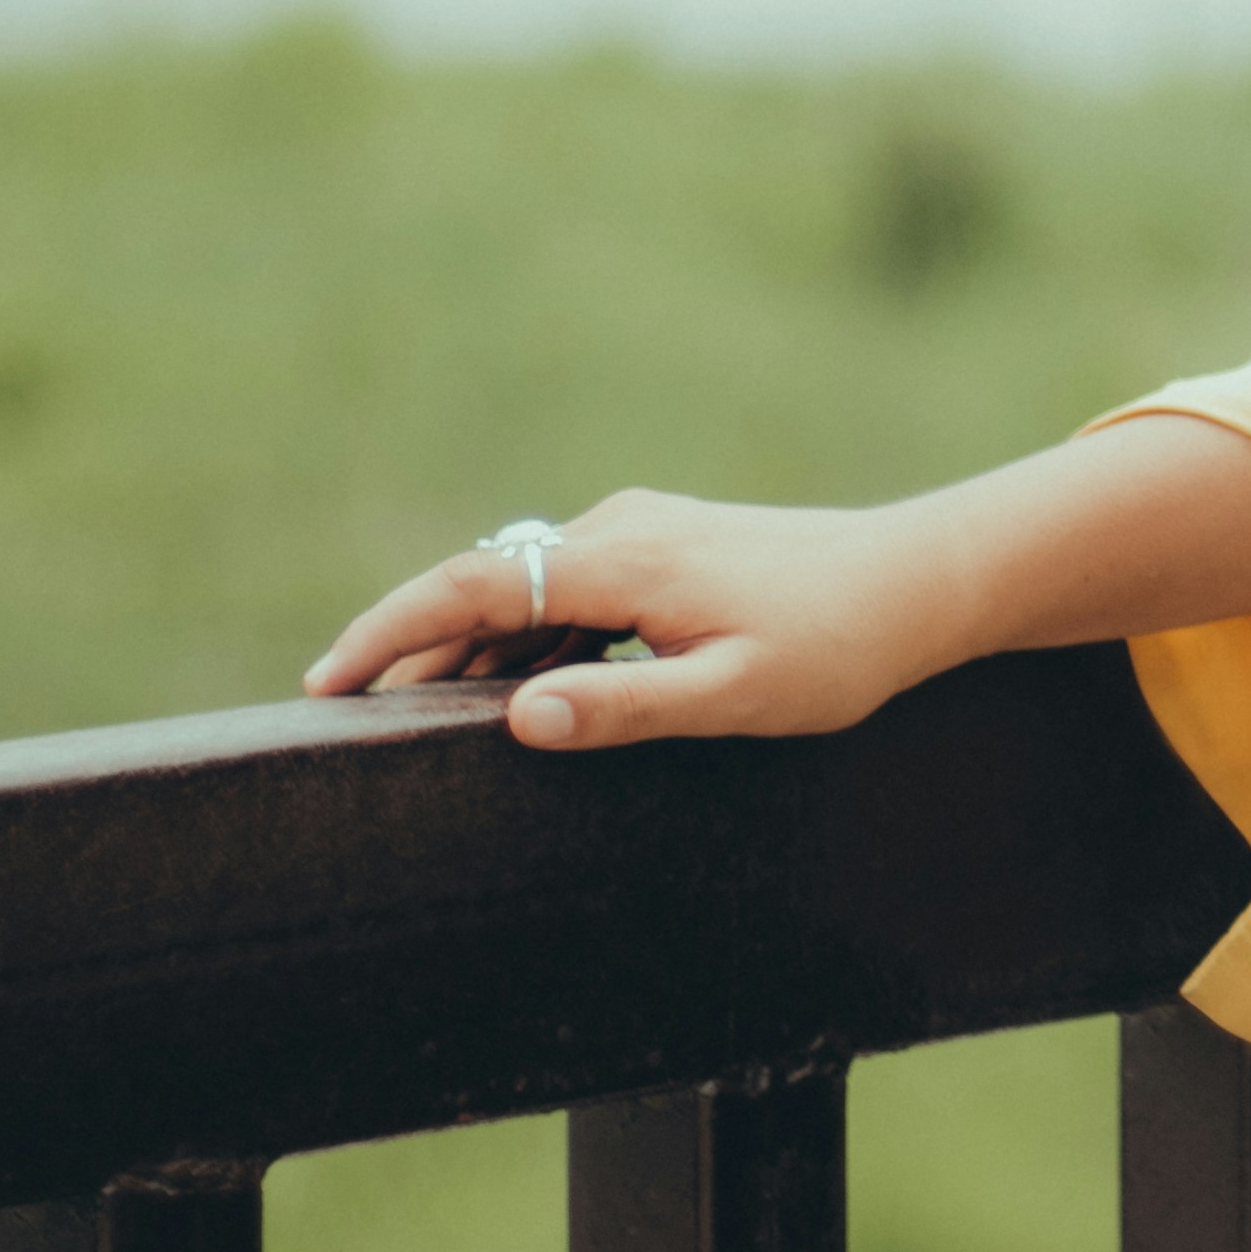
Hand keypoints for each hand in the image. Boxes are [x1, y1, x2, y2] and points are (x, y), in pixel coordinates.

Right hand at [307, 489, 972, 748]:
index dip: (390, 632)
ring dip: (470, 651)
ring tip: (411, 721)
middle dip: (411, 648)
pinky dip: (527, 641)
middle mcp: (622, 529)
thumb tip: (518, 718)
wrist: (924, 581)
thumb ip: (625, 706)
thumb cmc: (839, 646)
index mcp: (625, 560)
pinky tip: (516, 694)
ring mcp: (645, 533)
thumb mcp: (733, 696)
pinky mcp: (670, 548)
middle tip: (345, 719)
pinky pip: (570, 594)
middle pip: (485, 587)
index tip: (326, 683)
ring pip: (527, 593)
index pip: (471, 587)